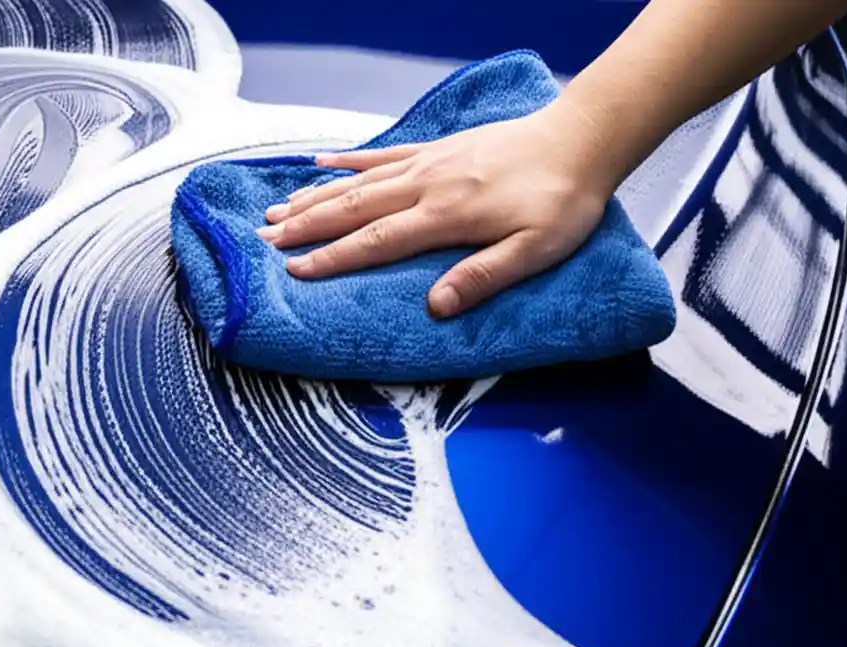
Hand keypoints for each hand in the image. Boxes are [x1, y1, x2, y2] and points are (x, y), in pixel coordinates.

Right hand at [255, 103, 615, 317]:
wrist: (581, 140)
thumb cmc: (563, 201)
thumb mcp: (535, 251)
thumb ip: (483, 277)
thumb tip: (434, 307)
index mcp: (445, 216)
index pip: (375, 241)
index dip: (331, 257)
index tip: (294, 270)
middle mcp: (426, 186)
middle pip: (353, 208)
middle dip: (306, 226)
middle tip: (264, 240)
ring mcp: (428, 163)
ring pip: (359, 182)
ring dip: (315, 197)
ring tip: (277, 210)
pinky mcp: (437, 148)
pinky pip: (382, 154)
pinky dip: (349, 160)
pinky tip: (321, 164)